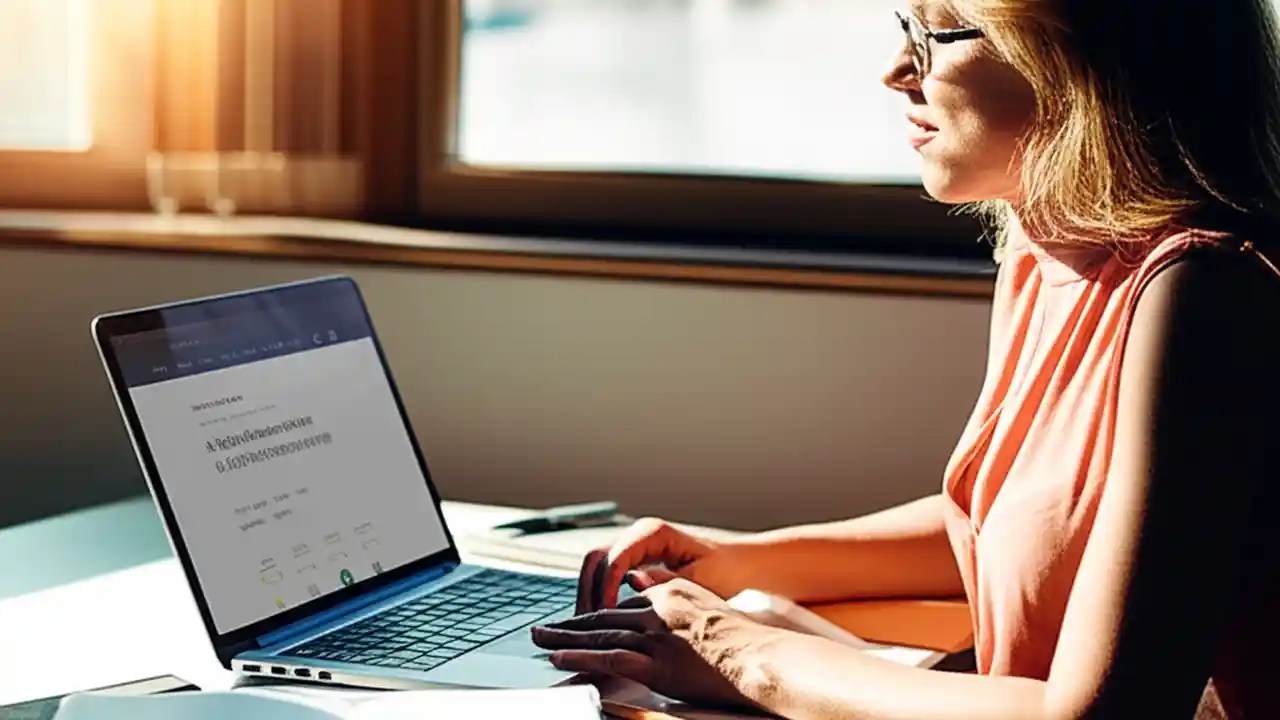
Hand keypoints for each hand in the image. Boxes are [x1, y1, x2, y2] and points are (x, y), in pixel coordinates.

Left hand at [533, 579, 771, 708]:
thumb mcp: (707, 599)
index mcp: (669, 594)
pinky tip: (560, 656)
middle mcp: (656, 610)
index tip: (580, 620)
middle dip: (570, 622)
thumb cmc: (743, 636)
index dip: (598, 613)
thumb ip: (673, 589)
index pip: (624, 603)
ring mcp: (654, 637)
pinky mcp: (655, 664)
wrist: (758, 655)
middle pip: (603, 615)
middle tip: (543, 626)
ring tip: (540, 639)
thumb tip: (644, 581)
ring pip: (599, 633)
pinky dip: (580, 657)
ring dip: (564, 637)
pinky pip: (609, 658)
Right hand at [575, 517, 753, 611]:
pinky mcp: (633, 560)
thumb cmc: (724, 571)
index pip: (616, 556)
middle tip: (588, 625)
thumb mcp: (701, 580)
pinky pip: (605, 574)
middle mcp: (639, 535)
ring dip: (589, 594)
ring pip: (595, 566)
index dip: (607, 587)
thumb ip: (668, 581)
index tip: (607, 615)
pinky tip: (601, 621)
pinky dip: (599, 595)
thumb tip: (633, 581)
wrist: (736, 566)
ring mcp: (634, 546)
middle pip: (596, 558)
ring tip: (589, 627)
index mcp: (654, 533)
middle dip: (589, 591)